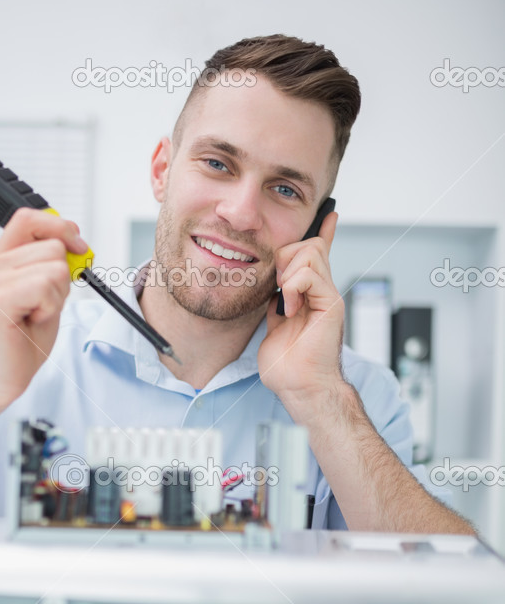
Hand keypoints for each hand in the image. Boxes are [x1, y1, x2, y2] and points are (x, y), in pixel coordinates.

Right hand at [0, 208, 88, 409]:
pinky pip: (44, 285)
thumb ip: (53, 268)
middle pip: (52, 246)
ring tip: (34, 315)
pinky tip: (32, 321)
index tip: (78, 247)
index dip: (60, 228)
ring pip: (53, 267)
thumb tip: (74, 243)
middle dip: (62, 279)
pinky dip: (49, 307)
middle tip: (42, 306)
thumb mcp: (45, 296)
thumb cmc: (19, 343)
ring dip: (56, 297)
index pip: (29, 218)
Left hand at [257, 210, 346, 421]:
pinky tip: (291, 309)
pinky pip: (309, 273)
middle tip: (279, 290)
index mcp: (311, 294)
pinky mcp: (331, 302)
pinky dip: (293, 288)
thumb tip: (272, 288)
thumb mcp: (274, 324)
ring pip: (309, 252)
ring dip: (288, 275)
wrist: (300, 387)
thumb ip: (276, 302)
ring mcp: (329, 295)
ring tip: (287, 303)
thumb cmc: (288, 366)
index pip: (320, 254)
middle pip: (309, 245)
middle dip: (286, 258)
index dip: (324, 233)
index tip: (329, 216)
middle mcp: (323, 290)